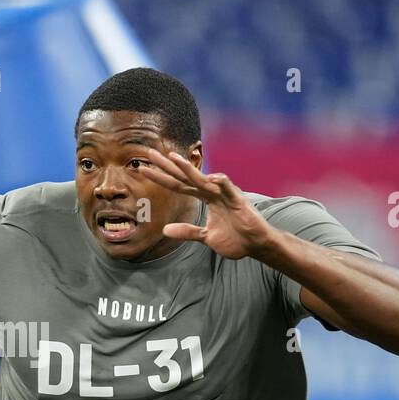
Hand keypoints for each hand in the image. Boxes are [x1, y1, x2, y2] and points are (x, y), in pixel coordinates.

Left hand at [138, 148, 272, 259]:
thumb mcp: (205, 237)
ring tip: (174, 158)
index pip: (178, 185)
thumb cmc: (235, 239)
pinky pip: (229, 190)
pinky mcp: (239, 202)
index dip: (161, 177)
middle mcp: (213, 192)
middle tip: (149, 153)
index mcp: (205, 198)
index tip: (143, 169)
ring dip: (189, 169)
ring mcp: (225, 195)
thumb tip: (164, 230)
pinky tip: (213, 177)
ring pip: (203, 180)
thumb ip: (187, 231)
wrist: (255, 246)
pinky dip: (222, 183)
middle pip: (186, 177)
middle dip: (168, 165)